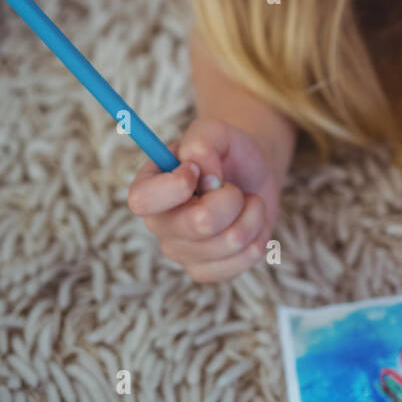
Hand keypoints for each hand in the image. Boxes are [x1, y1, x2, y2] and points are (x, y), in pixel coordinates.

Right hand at [127, 118, 281, 281]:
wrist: (251, 171)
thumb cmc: (226, 150)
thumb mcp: (215, 130)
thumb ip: (202, 142)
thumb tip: (205, 178)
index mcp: (149, 188)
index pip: (142, 200)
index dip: (176, 185)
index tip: (197, 170)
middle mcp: (160, 224)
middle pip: (198, 223)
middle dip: (230, 197)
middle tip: (232, 186)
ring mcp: (182, 253)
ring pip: (230, 241)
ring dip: (251, 212)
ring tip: (245, 200)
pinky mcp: (207, 271)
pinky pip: (245, 258)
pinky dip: (259, 233)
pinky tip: (249, 221)